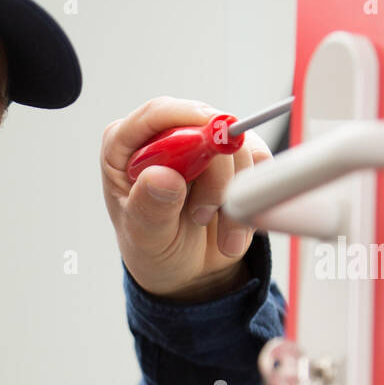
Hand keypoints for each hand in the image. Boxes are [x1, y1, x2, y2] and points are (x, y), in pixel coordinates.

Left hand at [100, 96, 274, 302]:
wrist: (186, 270)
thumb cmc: (154, 247)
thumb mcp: (145, 237)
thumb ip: (151, 207)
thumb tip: (161, 175)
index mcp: (125, 146)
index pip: (156, 114)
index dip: (186, 119)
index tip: (210, 142)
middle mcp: (164, 135)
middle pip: (204, 125)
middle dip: (214, 173)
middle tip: (202, 216)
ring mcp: (201, 142)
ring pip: (237, 144)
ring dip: (233, 193)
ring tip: (215, 229)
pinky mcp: (233, 156)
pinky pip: (258, 160)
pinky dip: (252, 196)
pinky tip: (233, 225)